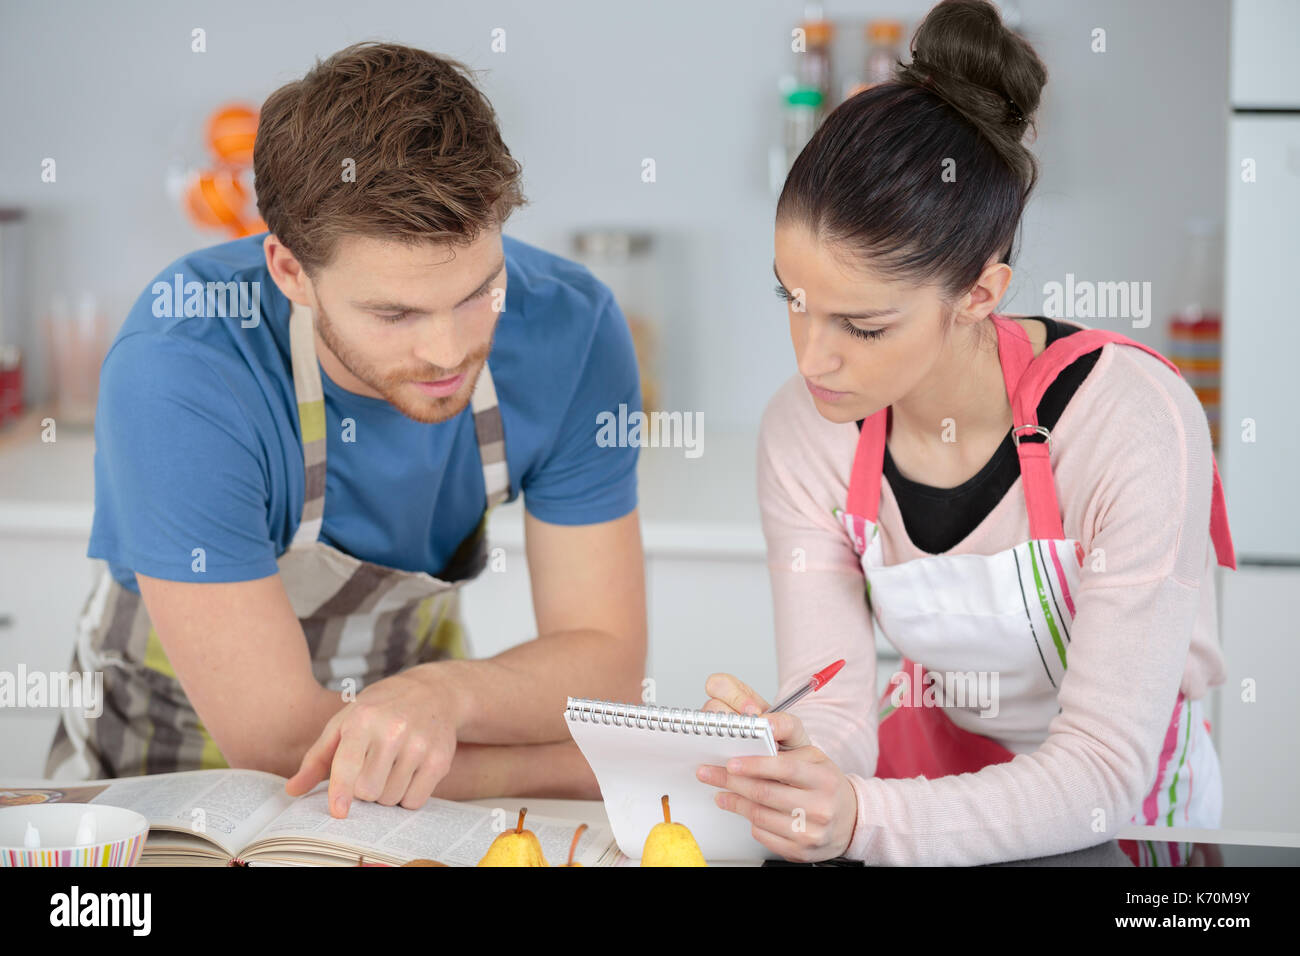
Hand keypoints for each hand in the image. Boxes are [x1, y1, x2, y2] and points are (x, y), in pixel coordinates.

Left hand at [285, 667, 462, 816]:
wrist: (434, 693)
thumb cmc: (380, 709)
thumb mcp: (344, 723)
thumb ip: (317, 758)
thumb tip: (292, 790)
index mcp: (364, 718)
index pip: (349, 763)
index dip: (342, 790)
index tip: (339, 811)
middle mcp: (394, 730)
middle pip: (368, 791)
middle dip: (363, 790)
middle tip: (369, 771)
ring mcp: (420, 745)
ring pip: (391, 799)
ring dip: (385, 794)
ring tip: (390, 769)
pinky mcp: (440, 759)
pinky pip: (415, 801)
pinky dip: (407, 797)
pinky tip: (408, 774)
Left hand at [698, 673, 857, 860]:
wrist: (850, 820)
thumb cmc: (825, 784)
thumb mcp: (814, 756)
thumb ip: (787, 741)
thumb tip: (758, 728)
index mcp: (824, 778)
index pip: (785, 769)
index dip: (754, 765)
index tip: (731, 762)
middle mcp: (820, 807)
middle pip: (765, 793)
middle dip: (732, 782)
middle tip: (710, 773)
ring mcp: (810, 833)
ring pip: (759, 816)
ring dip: (734, 802)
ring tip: (720, 791)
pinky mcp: (799, 852)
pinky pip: (763, 835)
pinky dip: (749, 820)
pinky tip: (742, 808)